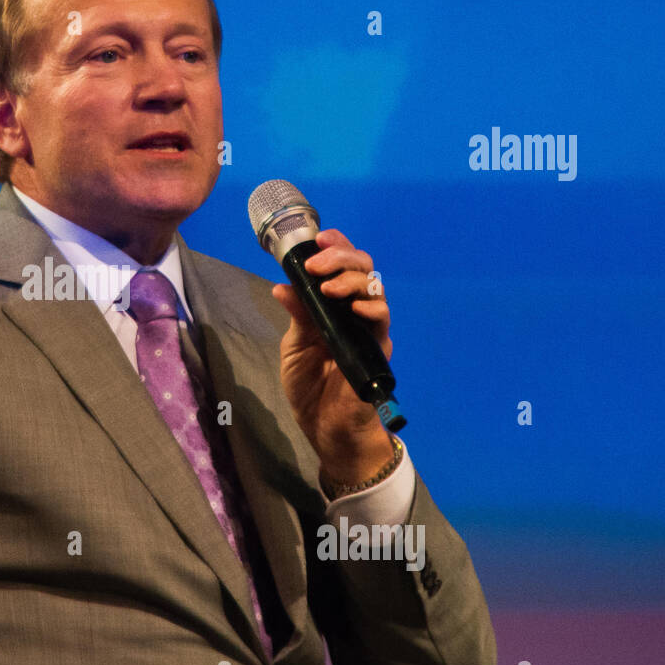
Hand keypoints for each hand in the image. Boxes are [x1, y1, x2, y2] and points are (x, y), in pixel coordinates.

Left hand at [272, 229, 394, 486]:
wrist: (324, 425)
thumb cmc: (309, 386)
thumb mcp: (294, 346)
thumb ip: (296, 315)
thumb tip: (283, 285)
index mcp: (331, 305)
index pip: (340, 265)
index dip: (334, 247)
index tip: (317, 239)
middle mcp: (353, 310)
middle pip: (361, 268)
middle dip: (341, 257)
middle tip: (317, 265)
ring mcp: (367, 327)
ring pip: (373, 287)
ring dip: (351, 280)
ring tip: (328, 286)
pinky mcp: (378, 346)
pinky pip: (381, 319)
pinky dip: (371, 307)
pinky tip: (354, 307)